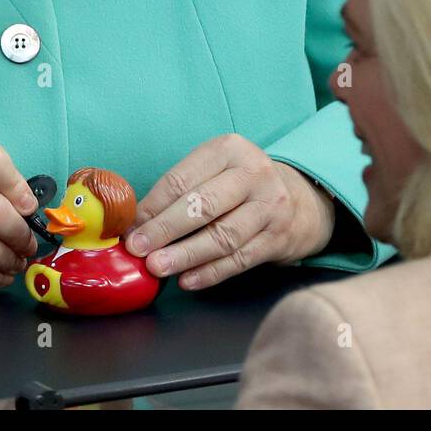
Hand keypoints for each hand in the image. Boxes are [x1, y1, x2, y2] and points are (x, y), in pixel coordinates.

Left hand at [125, 134, 335, 289]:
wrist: (300, 200)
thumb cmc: (240, 185)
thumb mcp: (214, 171)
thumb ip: (179, 192)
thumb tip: (136, 224)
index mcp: (229, 149)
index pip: (181, 180)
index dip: (152, 207)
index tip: (130, 228)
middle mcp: (253, 173)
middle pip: (202, 206)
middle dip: (165, 230)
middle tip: (137, 249)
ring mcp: (270, 206)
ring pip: (222, 236)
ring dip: (185, 255)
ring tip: (158, 267)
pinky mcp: (278, 237)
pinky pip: (239, 259)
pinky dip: (210, 272)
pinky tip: (187, 281)